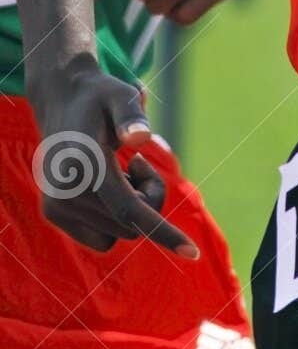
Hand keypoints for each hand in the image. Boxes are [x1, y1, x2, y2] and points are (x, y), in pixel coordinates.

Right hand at [28, 63, 198, 257]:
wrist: (60, 102)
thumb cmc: (101, 97)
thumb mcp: (120, 94)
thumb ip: (131, 114)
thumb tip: (140, 138)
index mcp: (86, 164)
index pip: (128, 209)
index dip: (162, 232)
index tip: (193, 253)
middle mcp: (66, 191)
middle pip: (133, 223)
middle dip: (150, 198)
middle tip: (140, 162)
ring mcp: (56, 206)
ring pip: (120, 233)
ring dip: (132, 209)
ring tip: (119, 170)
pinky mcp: (54, 214)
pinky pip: (102, 238)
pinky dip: (115, 219)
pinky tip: (105, 187)